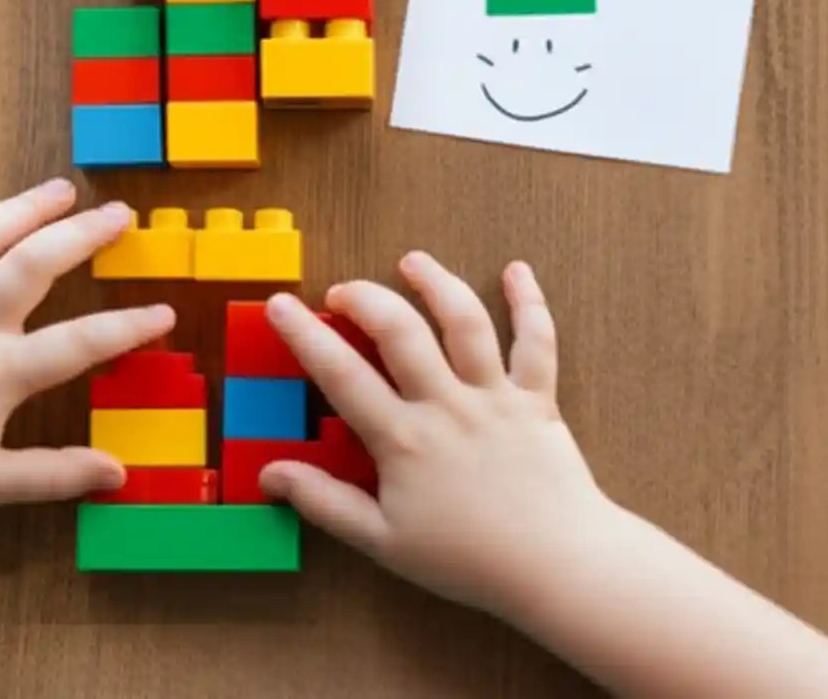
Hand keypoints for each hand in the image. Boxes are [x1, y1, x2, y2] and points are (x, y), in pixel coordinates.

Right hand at [260, 252, 622, 614]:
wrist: (556, 567)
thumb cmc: (469, 560)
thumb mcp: (383, 542)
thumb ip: (325, 503)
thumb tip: (270, 474)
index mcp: (403, 439)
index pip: (342, 375)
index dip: (305, 336)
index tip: (281, 305)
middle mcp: (447, 405)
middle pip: (400, 331)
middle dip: (366, 299)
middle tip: (343, 291)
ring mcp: (495, 398)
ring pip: (465, 322)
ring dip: (437, 283)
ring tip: (413, 261)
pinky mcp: (537, 401)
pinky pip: (537, 342)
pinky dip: (530, 303)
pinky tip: (518, 272)